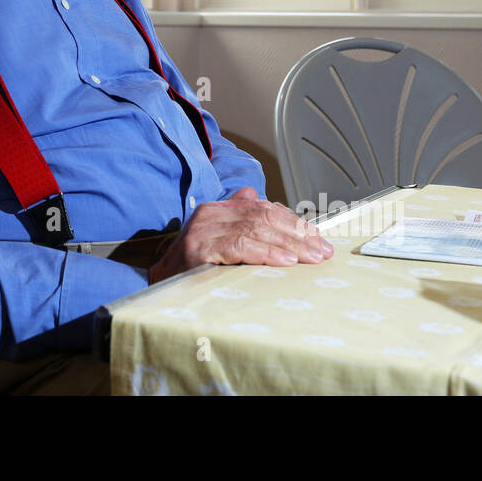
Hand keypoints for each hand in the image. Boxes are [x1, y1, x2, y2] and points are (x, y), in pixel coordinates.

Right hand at [147, 187, 332, 284]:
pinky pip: (241, 246)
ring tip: (310, 258)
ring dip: (289, 245)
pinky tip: (285, 261)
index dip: (294, 222)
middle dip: (298, 234)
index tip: (317, 239)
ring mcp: (205, 229)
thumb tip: (257, 196)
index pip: (264, 208)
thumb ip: (238, 217)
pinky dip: (267, 253)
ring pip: (256, 229)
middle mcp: (212, 213)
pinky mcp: (201, 247)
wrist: (159, 284)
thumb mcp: (217, 237)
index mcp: (219, 208)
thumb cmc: (193, 265)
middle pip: (264, 217)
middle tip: (321, 252)